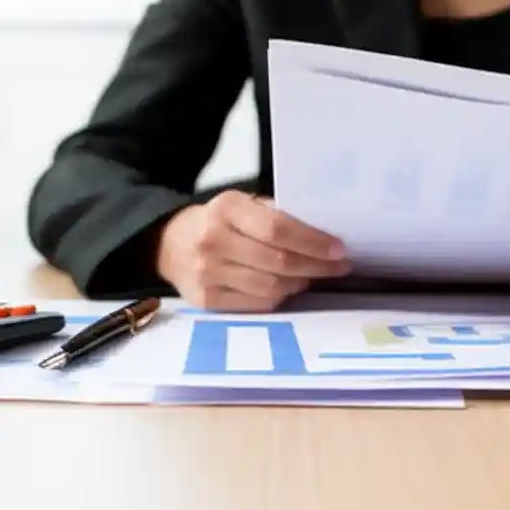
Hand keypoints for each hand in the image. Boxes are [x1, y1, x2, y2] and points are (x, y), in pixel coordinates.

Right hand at [155, 190, 350, 311]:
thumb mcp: (242, 205)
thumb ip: (275, 215)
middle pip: (278, 262)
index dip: (312, 242)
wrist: (170, 244)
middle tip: (339, 267)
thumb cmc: (219, 222)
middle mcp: (213, 240)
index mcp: (226, 209)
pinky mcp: (205, 299)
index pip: (277, 228)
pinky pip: (256, 305)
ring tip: (312, 276)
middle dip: (316, 266)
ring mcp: (207, 273)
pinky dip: (279, 297)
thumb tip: (323, 235)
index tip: (339, 249)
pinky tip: (287, 287)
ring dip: (299, 283)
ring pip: (270, 287)